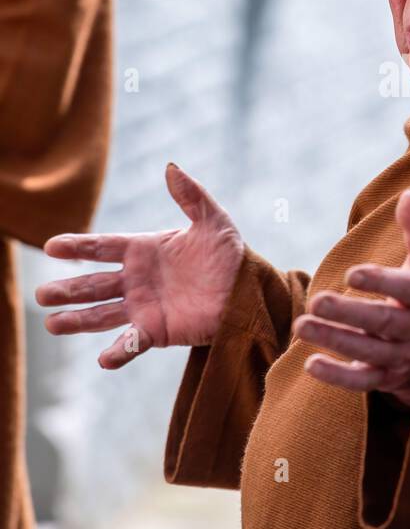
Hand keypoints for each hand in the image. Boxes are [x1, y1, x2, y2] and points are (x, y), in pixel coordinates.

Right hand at [35, 164, 243, 367]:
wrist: (249, 290)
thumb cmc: (230, 254)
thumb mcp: (212, 221)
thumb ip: (191, 195)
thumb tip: (170, 168)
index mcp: (142, 250)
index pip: (101, 248)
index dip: (77, 247)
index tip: (51, 246)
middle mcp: (136, 280)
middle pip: (93, 284)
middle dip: (67, 290)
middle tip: (41, 295)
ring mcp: (144, 307)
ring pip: (102, 315)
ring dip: (77, 320)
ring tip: (52, 324)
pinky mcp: (158, 331)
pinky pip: (132, 343)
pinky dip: (118, 352)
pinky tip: (103, 360)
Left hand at [294, 187, 409, 409]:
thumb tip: (409, 193)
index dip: (382, 282)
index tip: (351, 272)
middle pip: (385, 322)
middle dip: (350, 312)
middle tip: (316, 299)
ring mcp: (404, 357)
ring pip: (370, 351)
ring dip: (335, 340)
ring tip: (301, 325)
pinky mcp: (387, 378)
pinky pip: (362, 383)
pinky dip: (337, 378)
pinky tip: (310, 363)